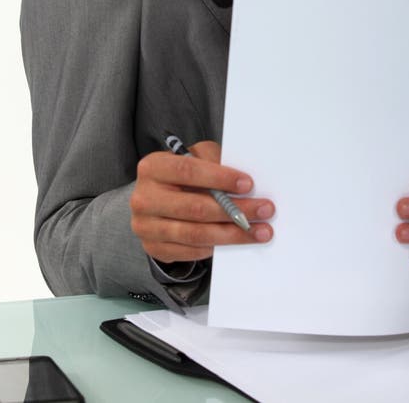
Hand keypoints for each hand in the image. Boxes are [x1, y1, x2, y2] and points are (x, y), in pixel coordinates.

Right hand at [130, 141, 274, 261]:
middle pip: (195, 207)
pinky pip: (190, 251)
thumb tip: (241, 180)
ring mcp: (146, 226)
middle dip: (235, 210)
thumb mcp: (194, 157)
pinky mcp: (154, 248)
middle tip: (265, 210)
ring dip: (233, 234)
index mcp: (152, 168)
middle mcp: (144, 198)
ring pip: (196, 233)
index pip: (188, 171)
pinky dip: (215, 247)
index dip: (220, 178)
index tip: (248, 184)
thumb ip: (212, 160)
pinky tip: (235, 241)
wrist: (155, 200)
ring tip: (259, 231)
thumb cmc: (181, 175)